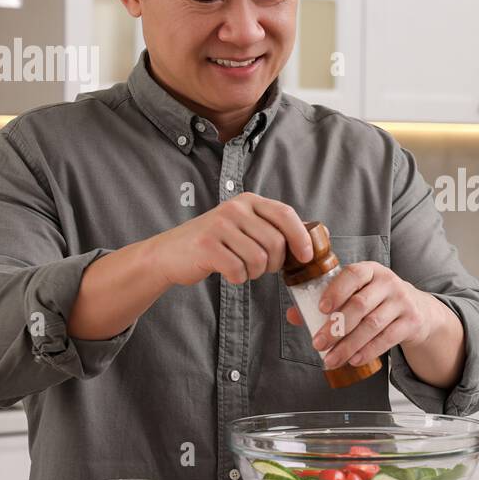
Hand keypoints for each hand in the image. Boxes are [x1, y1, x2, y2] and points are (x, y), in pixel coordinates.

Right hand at [146, 192, 313, 286]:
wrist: (170, 253)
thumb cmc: (213, 243)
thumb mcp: (242, 226)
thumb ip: (270, 227)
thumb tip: (308, 239)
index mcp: (248, 201)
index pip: (286, 214)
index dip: (301, 237)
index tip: (306, 256)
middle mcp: (234, 208)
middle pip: (276, 242)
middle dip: (275, 264)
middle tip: (262, 268)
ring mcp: (219, 225)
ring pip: (259, 259)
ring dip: (255, 273)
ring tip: (243, 268)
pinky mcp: (207, 246)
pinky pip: (239, 270)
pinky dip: (238, 278)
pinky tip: (228, 272)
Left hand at [284, 261, 433, 367]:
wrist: (417, 309)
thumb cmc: (376, 300)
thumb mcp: (356, 292)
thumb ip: (326, 302)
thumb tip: (293, 315)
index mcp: (370, 270)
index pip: (353, 274)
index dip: (336, 291)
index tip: (321, 309)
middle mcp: (388, 281)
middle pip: (360, 304)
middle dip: (336, 327)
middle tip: (318, 344)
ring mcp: (402, 301)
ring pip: (372, 325)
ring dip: (349, 345)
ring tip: (331, 359)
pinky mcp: (411, 321)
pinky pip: (388, 338)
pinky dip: (369, 351)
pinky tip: (354, 360)